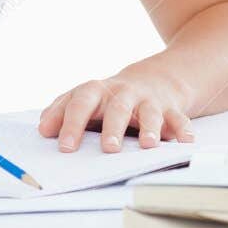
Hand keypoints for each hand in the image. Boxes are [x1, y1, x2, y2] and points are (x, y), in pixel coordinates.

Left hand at [38, 66, 193, 152]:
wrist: (154, 78)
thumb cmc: (109, 96)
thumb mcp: (84, 98)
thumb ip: (61, 110)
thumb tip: (42, 128)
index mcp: (96, 91)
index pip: (80, 103)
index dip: (71, 123)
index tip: (64, 146)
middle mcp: (122, 94)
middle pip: (116, 107)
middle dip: (112, 127)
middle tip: (108, 148)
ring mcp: (148, 100)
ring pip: (149, 112)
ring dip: (149, 128)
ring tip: (147, 145)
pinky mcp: (170, 108)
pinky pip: (179, 118)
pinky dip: (183, 129)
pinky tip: (185, 141)